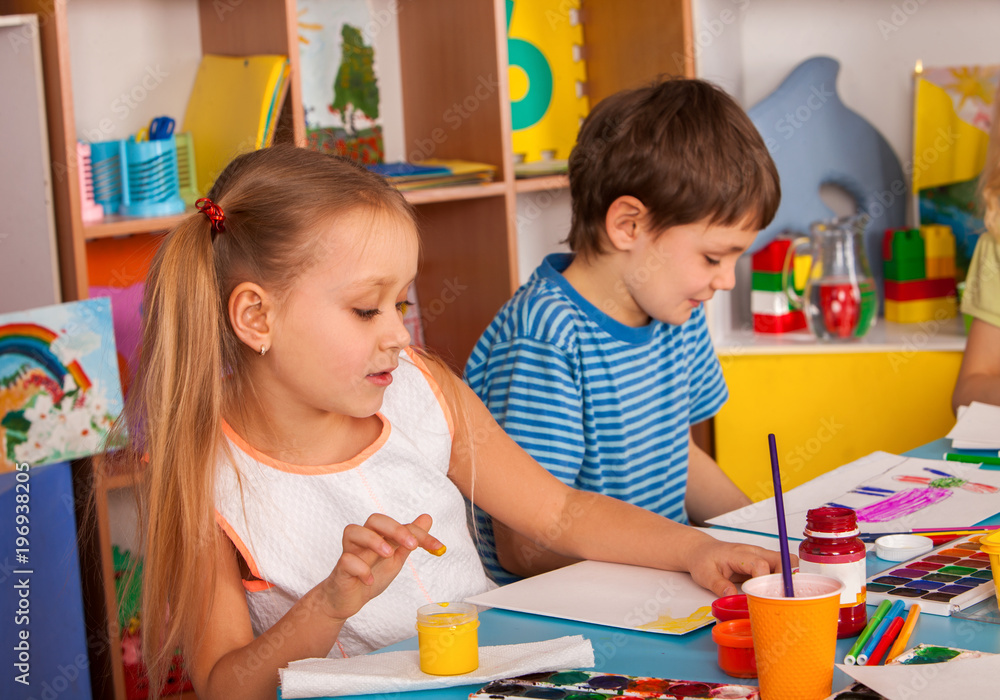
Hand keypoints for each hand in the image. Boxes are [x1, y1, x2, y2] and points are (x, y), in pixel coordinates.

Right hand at [317, 513, 444, 621]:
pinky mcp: (340, 569)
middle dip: (395, 529)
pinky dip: (360, 568)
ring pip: (353, 531)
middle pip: (374, 519)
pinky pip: (345, 560)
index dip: (420, 533)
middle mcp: (363, 539)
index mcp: (378, 535)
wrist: (347, 600)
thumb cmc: (370, 575)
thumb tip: (427, 518)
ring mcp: (350, 552)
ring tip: (388, 555)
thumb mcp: (395, 558)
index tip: (438, 547)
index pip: (399, 525)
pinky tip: (370, 580)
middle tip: (412, 545)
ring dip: (373, 540)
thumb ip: (409, 540)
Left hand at [685, 538, 793, 596]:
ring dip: (787, 579)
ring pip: (786, 562)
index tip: (761, 595)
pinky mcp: (764, 563)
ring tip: (777, 596)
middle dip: (785, 579)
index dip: (765, 580)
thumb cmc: (703, 560)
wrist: (702, 551)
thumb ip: (718, 585)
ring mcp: (761, 556)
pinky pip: (782, 568)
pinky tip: (776, 593)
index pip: (760, 564)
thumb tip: (731, 595)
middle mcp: (754, 552)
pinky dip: (784, 580)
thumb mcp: (704, 574)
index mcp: (738, 554)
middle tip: (777, 597)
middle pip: (782, 559)